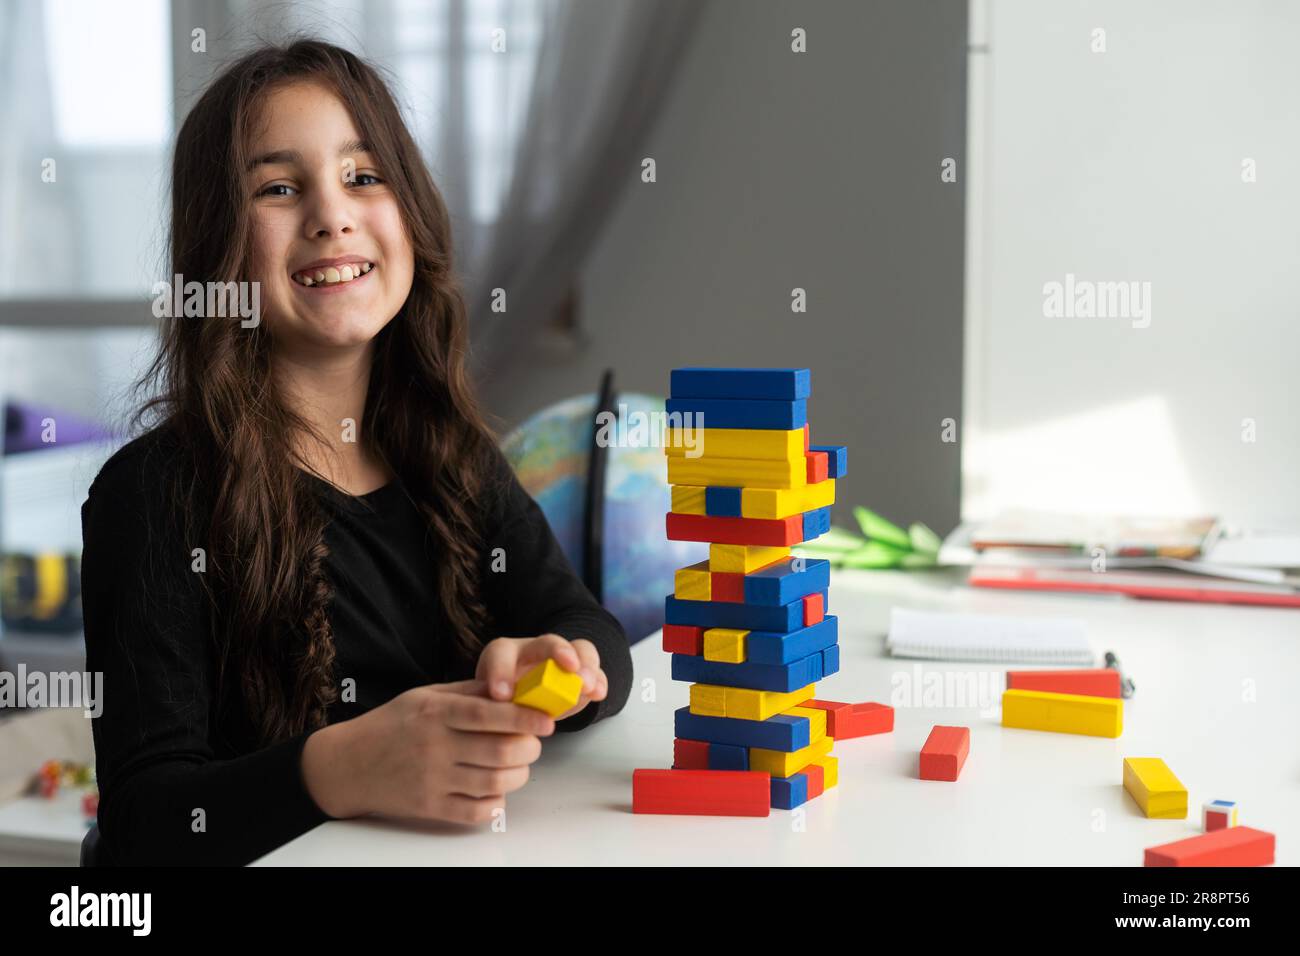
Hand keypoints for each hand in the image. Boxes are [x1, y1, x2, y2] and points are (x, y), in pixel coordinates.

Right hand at [301, 678, 554, 823]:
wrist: (348, 765)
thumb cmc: (391, 725)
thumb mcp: (425, 696)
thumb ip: (468, 693)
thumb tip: (512, 687)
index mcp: (436, 713)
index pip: (489, 714)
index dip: (524, 717)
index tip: (547, 720)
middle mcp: (435, 746)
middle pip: (500, 752)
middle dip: (528, 748)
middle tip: (532, 743)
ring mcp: (432, 779)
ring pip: (494, 782)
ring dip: (518, 776)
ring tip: (518, 766)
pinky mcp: (429, 807)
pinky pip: (475, 812)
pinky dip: (495, 804)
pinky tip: (496, 791)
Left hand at [476, 634, 608, 720]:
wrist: (518, 707)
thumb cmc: (499, 705)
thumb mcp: (491, 708)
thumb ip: (494, 710)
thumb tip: (499, 721)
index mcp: (503, 656)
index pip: (500, 654)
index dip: (501, 671)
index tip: (502, 696)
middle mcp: (534, 650)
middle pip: (547, 642)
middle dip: (559, 652)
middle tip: (569, 668)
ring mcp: (561, 658)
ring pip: (579, 649)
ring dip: (586, 666)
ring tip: (588, 686)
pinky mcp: (581, 672)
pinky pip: (594, 670)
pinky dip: (598, 681)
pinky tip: (598, 693)